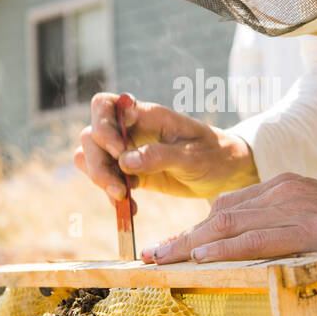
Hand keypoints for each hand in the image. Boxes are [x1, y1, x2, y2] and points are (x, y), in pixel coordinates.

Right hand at [74, 92, 259, 203]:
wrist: (225, 172)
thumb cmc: (214, 154)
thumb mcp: (192, 156)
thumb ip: (160, 156)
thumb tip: (125, 161)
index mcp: (147, 115)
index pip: (105, 105)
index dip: (102, 126)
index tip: (119, 152)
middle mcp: (131, 130)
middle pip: (91, 136)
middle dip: (98, 164)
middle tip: (119, 190)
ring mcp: (127, 151)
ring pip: (91, 158)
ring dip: (100, 179)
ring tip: (124, 198)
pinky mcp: (130, 173)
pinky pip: (106, 180)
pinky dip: (111, 196)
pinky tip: (130, 209)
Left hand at [140, 173, 316, 263]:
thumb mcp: (313, 217)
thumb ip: (278, 224)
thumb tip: (240, 243)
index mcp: (282, 186)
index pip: (227, 204)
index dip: (195, 228)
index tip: (169, 247)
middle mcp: (282, 190)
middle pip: (219, 213)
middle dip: (182, 237)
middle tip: (150, 257)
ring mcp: (295, 206)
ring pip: (230, 224)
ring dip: (191, 245)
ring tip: (162, 261)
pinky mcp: (308, 227)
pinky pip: (258, 238)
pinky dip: (227, 248)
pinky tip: (203, 258)